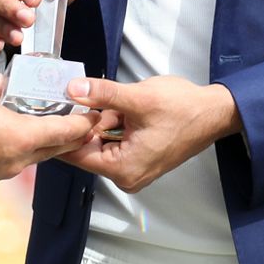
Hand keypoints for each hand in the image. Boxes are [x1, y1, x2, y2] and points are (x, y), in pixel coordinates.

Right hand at [0, 73, 98, 191]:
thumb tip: (0, 83)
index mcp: (22, 137)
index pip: (66, 131)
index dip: (84, 124)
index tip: (96, 118)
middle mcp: (16, 161)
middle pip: (51, 149)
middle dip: (64, 136)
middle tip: (75, 125)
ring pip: (25, 158)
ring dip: (32, 144)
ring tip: (29, 127)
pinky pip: (2, 165)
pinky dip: (5, 151)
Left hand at [58, 76, 239, 192]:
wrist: (214, 112)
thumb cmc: (183, 109)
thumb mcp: (138, 98)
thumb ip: (103, 94)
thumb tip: (72, 89)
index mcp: (122, 169)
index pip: (77, 154)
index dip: (63, 130)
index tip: (49, 108)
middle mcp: (125, 174)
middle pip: (87, 146)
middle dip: (82, 121)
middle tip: (68, 95)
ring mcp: (133, 166)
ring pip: (100, 140)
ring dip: (98, 119)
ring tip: (101, 98)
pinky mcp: (139, 155)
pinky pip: (114, 138)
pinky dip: (111, 121)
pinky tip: (114, 105)